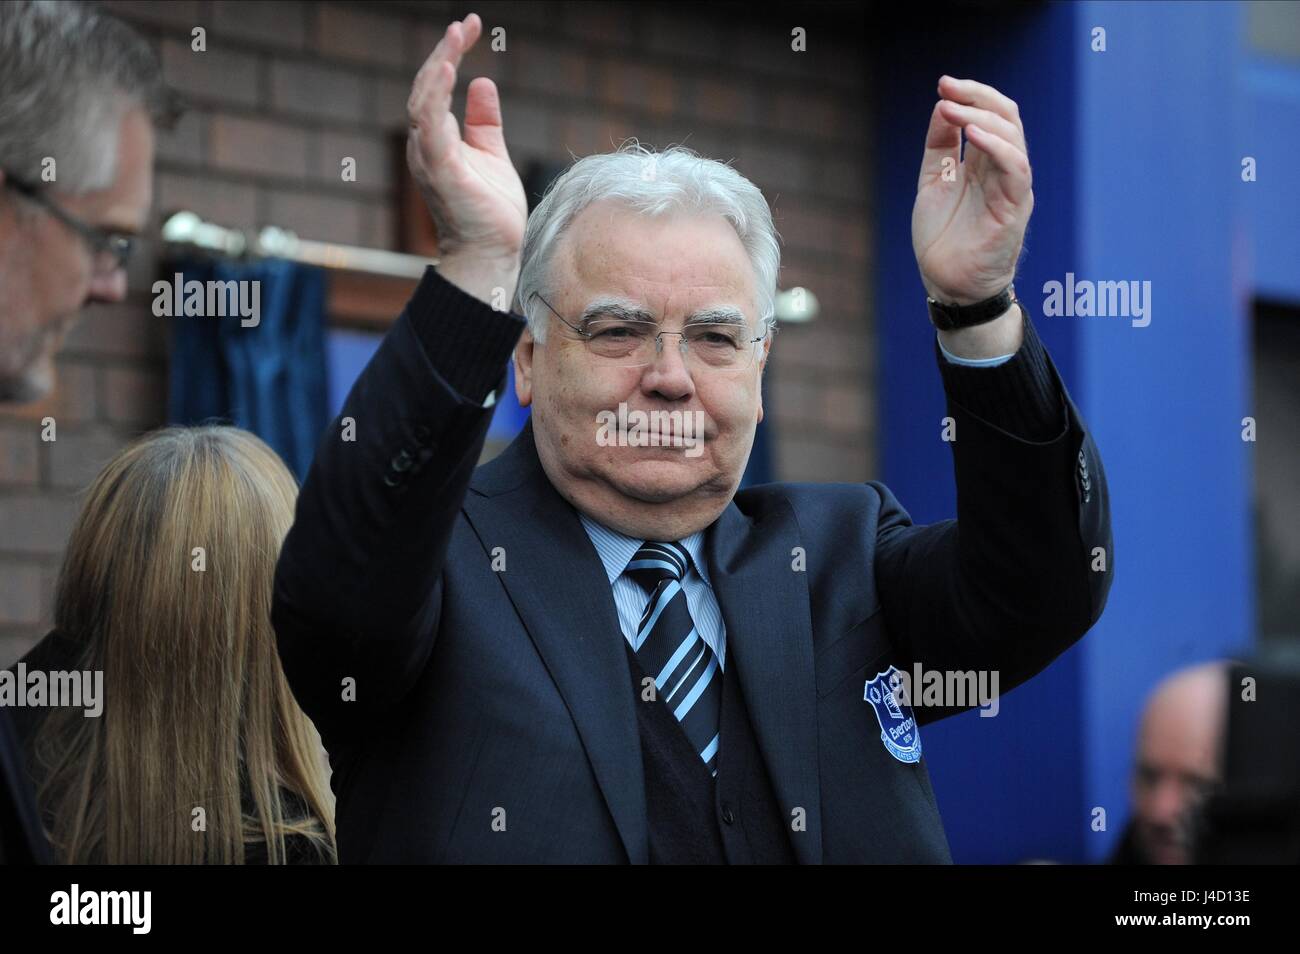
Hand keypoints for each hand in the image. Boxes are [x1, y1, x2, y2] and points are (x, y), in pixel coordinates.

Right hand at [407, 14, 527, 298]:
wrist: (493, 253)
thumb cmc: (490, 211)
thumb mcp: (492, 154)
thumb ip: (483, 121)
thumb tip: (482, 83)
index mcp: (436, 140)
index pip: (436, 88)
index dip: (449, 54)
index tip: (470, 26)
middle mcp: (425, 146)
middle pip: (426, 88)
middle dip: (444, 51)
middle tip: (465, 23)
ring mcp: (430, 159)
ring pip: (423, 101)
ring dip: (438, 66)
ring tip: (456, 36)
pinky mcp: (441, 171)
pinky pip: (432, 126)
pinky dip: (436, 96)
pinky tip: (450, 70)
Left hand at [912, 76, 1033, 305]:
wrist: (947, 283)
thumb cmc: (943, 237)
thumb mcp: (934, 181)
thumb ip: (940, 145)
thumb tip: (942, 105)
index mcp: (984, 161)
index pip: (989, 114)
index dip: (969, 95)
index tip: (943, 84)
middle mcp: (1002, 169)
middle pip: (1006, 116)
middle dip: (977, 96)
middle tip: (947, 87)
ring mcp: (1011, 186)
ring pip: (1012, 136)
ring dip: (981, 117)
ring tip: (952, 110)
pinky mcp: (1015, 207)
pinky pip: (1015, 168)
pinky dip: (998, 147)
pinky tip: (975, 136)